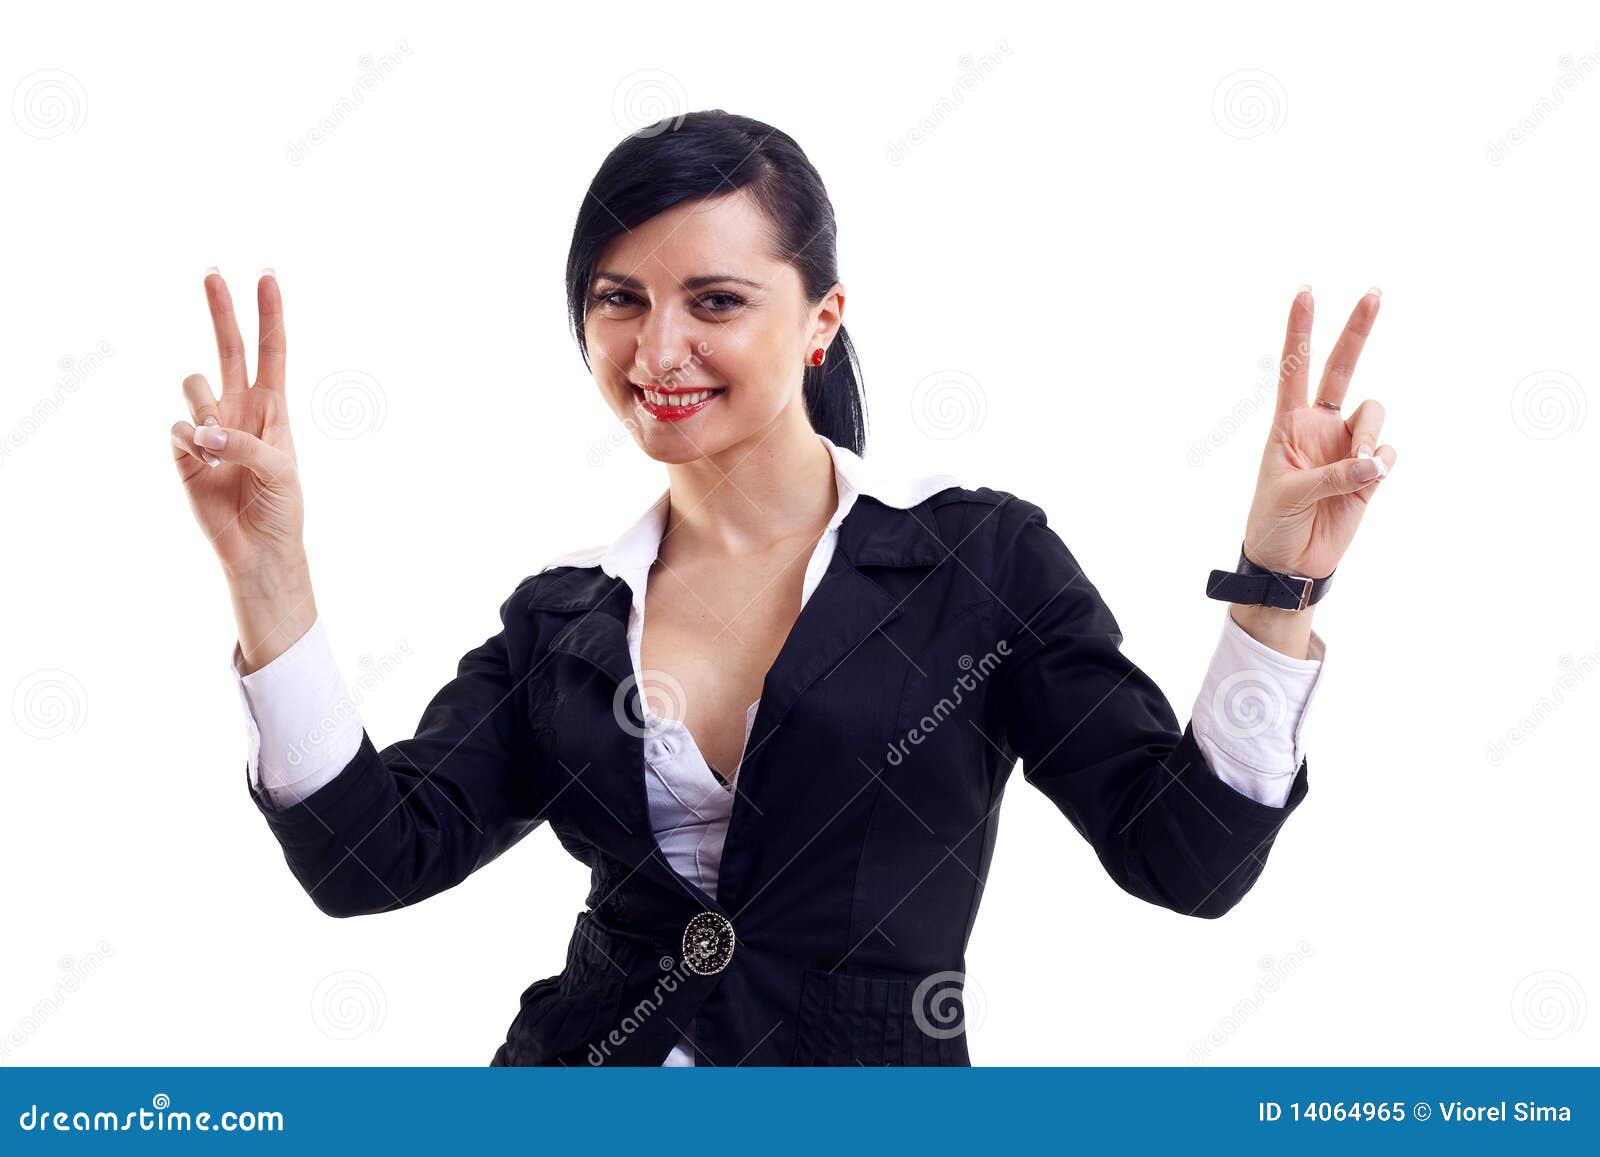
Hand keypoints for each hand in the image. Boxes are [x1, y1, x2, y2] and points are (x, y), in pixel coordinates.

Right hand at [170, 269, 304, 579]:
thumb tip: (203, 430)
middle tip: (213, 271)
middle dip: (221, 310)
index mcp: (273, 408)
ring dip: (206, 405)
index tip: (267, 275)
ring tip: (219, 442)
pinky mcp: (185, 451)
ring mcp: (210, 427)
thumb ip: (246, 444)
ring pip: (194, 385)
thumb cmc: (282, 507)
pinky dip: (191, 440)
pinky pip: (178, 426)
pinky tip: (204, 461)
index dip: (270, 314)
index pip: (271, 351)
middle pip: (228, 348)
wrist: (258, 549)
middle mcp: (239, 409)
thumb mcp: (281, 471)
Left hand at [1240, 287, 1396, 578]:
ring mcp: (1346, 445)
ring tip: (1361, 464)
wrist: (1291, 563)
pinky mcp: (1369, 471)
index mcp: (1288, 424)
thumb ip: (1333, 475)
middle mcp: (1319, 426)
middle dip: (1357, 330)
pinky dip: (1382, 462)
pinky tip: (1371, 479)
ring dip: (1371, 432)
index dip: (1300, 331)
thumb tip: (1375, 461)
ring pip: (1374, 412)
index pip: (1295, 368)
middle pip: (1342, 368)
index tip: (1305, 292)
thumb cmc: (1274, 523)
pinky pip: (1387, 451)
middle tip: (1373, 292)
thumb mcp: (1291, 495)